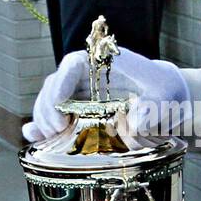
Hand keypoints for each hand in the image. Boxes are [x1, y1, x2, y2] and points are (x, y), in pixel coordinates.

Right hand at [22, 46, 190, 143]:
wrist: (167, 102)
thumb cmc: (165, 92)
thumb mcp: (166, 97)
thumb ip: (153, 109)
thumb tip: (134, 124)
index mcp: (103, 62)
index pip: (72, 64)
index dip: (60, 82)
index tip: (59, 104)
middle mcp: (86, 77)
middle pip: (54, 85)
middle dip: (48, 107)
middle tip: (58, 129)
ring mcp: (79, 95)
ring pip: (49, 101)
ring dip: (44, 119)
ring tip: (52, 137)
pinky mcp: (78, 113)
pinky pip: (54, 118)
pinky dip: (42, 127)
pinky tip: (33, 136)